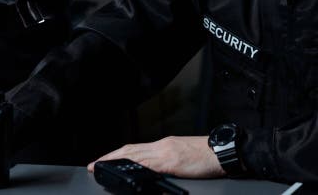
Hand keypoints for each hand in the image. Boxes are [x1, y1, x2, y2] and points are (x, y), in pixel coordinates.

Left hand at [87, 136, 223, 178]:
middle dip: (110, 157)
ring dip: (115, 160)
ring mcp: (166, 152)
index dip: (118, 154)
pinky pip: (148, 164)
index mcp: (165, 145)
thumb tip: (156, 171)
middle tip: (94, 164)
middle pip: (130, 150)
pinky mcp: (172, 161)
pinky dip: (133, 166)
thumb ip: (169, 161)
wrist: (223, 151)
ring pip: (134, 155)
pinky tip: (124, 170)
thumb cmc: (208, 156)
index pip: (135, 148)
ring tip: (101, 166)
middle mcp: (162, 145)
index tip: (104, 159)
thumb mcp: (184, 157)